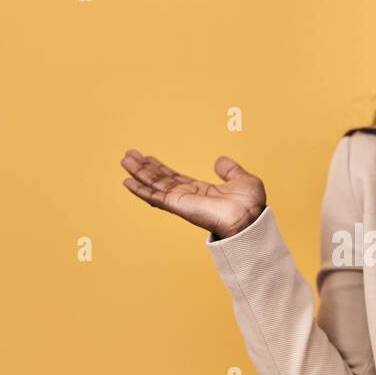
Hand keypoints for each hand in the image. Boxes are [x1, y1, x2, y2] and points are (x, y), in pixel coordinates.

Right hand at [121, 149, 266, 238]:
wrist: (250, 219)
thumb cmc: (250, 206)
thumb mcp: (242, 179)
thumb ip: (230, 169)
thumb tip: (219, 161)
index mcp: (201, 191)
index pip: (176, 178)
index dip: (161, 168)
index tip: (148, 158)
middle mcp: (188, 197)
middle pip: (161, 180)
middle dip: (145, 168)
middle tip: (130, 155)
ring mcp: (182, 201)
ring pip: (154, 185)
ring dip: (138, 173)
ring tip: (124, 160)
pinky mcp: (178, 205)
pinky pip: (155, 196)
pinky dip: (140, 189)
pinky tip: (128, 182)